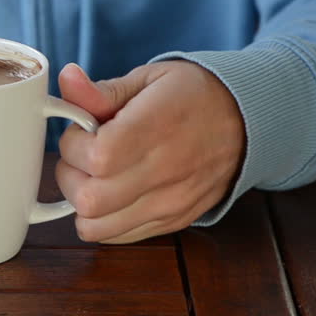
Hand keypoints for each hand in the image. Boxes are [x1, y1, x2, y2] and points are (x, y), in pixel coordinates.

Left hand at [56, 61, 244, 243]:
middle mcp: (165, 172)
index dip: (74, 145)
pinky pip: (117, 236)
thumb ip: (102, 90)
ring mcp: (170, 202)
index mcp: (157, 128)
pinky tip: (109, 193)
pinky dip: (101, 220)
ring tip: (92, 176)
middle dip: (70, 175)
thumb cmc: (193, 94)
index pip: (96, 157)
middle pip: (90, 199)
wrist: (247, 120)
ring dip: (81, 202)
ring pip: (97, 226)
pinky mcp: (172, 221)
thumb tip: (67, 80)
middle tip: (82, 155)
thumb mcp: (149, 78)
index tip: (81, 131)